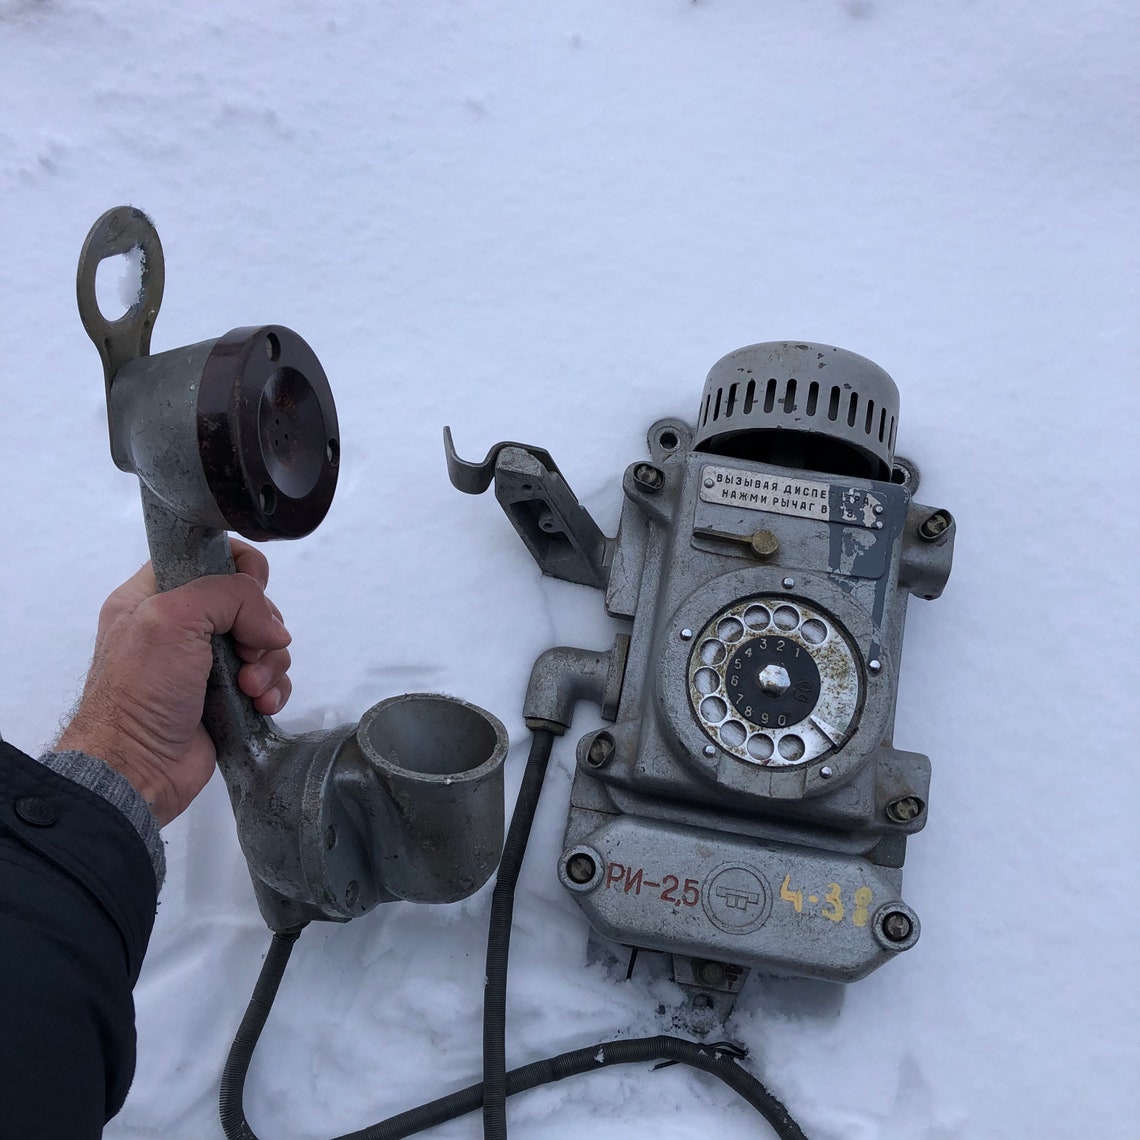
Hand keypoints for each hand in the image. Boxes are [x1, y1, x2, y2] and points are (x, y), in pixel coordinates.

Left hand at [57, 541, 291, 826]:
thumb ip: (229, 596)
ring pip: (266, 642)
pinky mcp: (230, 698)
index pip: (211, 557)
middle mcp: (183, 626)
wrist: (135, 769)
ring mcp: (208, 664)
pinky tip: (259, 704)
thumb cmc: (139, 691)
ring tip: (250, 688)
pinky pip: (270, 679)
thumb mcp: (173, 619)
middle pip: (250, 602)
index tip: (249, 592)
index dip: (240, 568)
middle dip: (261, 627)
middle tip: (246, 652)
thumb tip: (272, 629)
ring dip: (269, 664)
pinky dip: (273, 690)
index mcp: (156, 595)